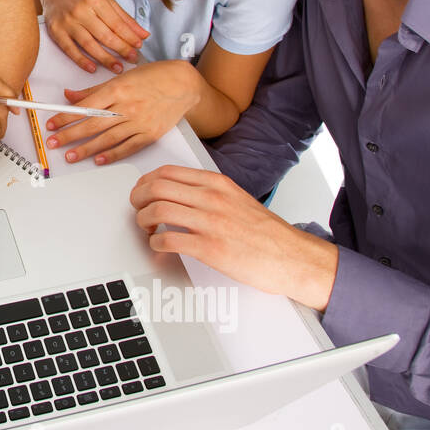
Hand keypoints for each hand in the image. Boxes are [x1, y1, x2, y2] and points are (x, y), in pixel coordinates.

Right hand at [41, 0, 147, 72]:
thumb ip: (123, 17)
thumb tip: (142, 34)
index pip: (117, 24)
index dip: (129, 37)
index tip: (138, 47)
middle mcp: (81, 10)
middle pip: (105, 36)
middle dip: (121, 49)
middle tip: (132, 59)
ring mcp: (67, 22)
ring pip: (89, 45)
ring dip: (105, 59)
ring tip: (117, 67)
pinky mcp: (56, 31)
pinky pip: (70, 49)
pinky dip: (81, 61)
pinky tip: (93, 68)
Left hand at [46, 60, 199, 163]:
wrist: (185, 84)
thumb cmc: (155, 77)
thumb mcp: (121, 76)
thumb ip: (94, 90)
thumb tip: (70, 97)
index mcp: (118, 89)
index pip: (85, 107)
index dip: (66, 117)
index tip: (52, 124)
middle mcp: (127, 106)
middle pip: (92, 124)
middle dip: (69, 135)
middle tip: (53, 142)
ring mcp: (139, 122)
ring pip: (107, 138)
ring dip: (86, 149)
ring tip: (69, 155)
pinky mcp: (150, 134)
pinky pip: (127, 147)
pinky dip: (112, 154)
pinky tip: (98, 159)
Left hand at [129, 165, 337, 310]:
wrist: (292, 257)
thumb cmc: (265, 233)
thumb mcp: (236, 198)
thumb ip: (208, 193)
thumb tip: (177, 194)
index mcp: (217, 184)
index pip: (166, 172)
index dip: (145, 182)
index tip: (141, 192)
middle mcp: (212, 198)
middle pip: (155, 187)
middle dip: (137, 199)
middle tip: (138, 210)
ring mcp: (210, 222)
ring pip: (157, 209)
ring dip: (143, 220)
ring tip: (148, 229)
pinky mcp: (210, 248)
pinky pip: (168, 239)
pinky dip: (156, 243)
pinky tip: (161, 246)